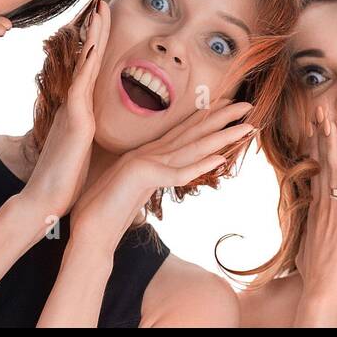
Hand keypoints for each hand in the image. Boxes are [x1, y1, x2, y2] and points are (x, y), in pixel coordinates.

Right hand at [20, 0, 108, 224]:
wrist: (44, 201)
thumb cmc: (64, 181)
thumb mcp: (81, 150)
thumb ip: (84, 134)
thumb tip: (90, 129)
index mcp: (80, 109)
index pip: (92, 68)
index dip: (98, 42)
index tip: (104, 18)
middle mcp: (75, 104)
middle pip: (89, 57)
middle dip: (97, 28)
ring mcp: (74, 110)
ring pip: (86, 64)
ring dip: (94, 35)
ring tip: (100, 8)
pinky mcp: (76, 122)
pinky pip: (83, 87)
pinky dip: (88, 64)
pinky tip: (94, 45)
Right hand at [71, 100, 254, 247]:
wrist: (88, 231)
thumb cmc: (107, 212)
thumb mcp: (136, 191)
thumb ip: (151, 178)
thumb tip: (165, 174)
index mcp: (149, 154)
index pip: (184, 132)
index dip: (207, 118)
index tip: (228, 105)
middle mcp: (149, 153)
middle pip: (192, 132)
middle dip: (221, 118)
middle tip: (248, 104)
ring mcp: (146, 162)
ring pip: (191, 146)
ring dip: (220, 135)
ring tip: (246, 126)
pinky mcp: (142, 176)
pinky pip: (177, 172)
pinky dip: (199, 164)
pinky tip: (220, 158)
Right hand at [293, 105, 336, 318]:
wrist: (323, 292)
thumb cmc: (321, 274)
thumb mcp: (312, 247)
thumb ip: (313, 234)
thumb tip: (307, 233)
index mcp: (317, 210)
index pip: (316, 170)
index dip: (315, 147)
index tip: (314, 126)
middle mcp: (322, 206)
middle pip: (320, 163)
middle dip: (320, 136)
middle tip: (319, 111)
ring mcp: (333, 212)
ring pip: (333, 171)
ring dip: (332, 144)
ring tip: (330, 120)